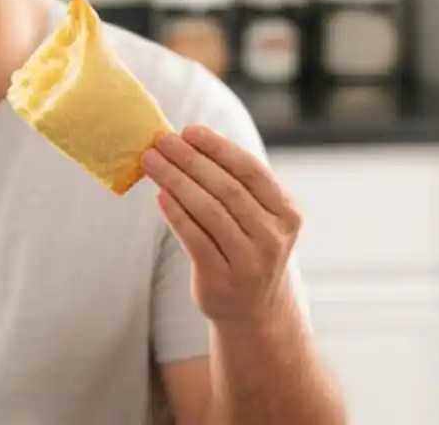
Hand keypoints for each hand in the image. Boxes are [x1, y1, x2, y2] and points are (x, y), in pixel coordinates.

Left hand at [142, 124, 302, 328]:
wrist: (252, 310)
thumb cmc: (245, 248)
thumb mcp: (256, 217)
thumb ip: (234, 185)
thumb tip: (187, 142)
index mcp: (287, 213)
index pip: (251, 170)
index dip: (219, 147)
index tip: (189, 129)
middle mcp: (273, 237)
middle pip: (227, 188)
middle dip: (190, 160)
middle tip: (162, 141)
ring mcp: (250, 261)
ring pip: (209, 211)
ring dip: (176, 180)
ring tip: (151, 162)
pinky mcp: (222, 279)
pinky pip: (194, 238)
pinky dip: (175, 214)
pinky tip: (159, 195)